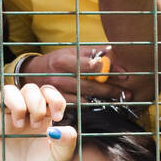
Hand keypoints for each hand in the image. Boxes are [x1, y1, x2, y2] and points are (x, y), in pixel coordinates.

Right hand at [0, 83, 72, 160]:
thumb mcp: (60, 158)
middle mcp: (24, 113)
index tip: (56, 117)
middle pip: (28, 88)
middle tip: (36, 124)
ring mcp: (5, 119)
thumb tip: (59, 127)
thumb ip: (67, 141)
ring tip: (19, 124)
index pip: (47, 92)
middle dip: (35, 102)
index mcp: (43, 116)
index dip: (54, 98)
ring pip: (6, 91)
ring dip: (15, 102)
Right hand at [17, 46, 134, 103]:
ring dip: (103, 101)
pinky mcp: (54, 105)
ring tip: (120, 100)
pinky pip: (76, 108)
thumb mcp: (72, 51)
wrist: (32, 73)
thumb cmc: (58, 61)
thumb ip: (94, 53)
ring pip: (84, 99)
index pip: (89, 66)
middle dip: (110, 89)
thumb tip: (117, 54)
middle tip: (128, 93)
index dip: (108, 70)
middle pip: (89, 85)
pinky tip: (102, 107)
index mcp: (63, 60)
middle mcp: (58, 77)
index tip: (124, 74)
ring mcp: (55, 93)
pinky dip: (90, 108)